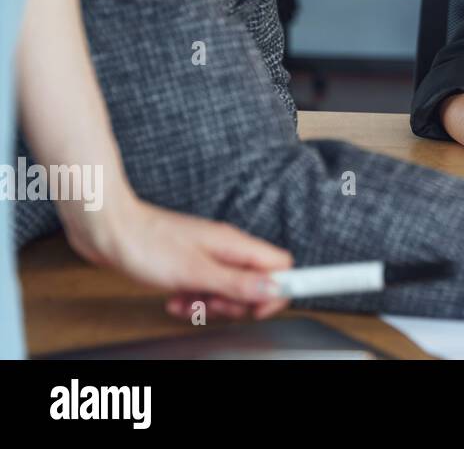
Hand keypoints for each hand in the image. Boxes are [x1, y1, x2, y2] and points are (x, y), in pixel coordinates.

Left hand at [65, 195, 292, 320]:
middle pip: (255, 284)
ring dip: (210, 305)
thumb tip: (274, 289)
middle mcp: (227, 249)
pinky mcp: (190, 265)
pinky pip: (205, 290)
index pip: (280, 266)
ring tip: (186, 302)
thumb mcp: (194, 271)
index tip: (261, 309)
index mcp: (235, 244)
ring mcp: (208, 256)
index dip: (278, 290)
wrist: (107, 230)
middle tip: (212, 306)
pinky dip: (193, 300)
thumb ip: (236, 282)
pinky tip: (174, 299)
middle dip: (236, 304)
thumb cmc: (145, 243)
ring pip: (228, 290)